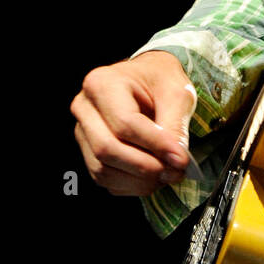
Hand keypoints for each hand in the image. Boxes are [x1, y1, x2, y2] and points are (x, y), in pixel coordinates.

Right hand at [71, 51, 194, 195]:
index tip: (181, 158)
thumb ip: (175, 125)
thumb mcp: (176, 91)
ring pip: (103, 169)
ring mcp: (82, 131)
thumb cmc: (159, 79)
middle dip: (145, 166)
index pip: (125, 123)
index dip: (154, 145)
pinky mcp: (87, 151)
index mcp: (102, 83)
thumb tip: (176, 160)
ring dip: (138, 180)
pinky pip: (104, 179)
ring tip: (168, 174)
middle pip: (107, 148)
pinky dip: (130, 185)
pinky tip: (152, 177)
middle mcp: (85, 107)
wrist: (148, 78)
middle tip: (175, 170)